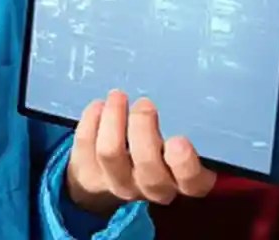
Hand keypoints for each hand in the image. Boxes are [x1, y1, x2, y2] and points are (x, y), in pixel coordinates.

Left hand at [66, 90, 216, 215]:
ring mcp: (120, 183)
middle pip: (147, 163)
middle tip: (145, 104)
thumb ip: (188, 124)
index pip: (192, 181)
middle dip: (143, 127)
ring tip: (119, 96)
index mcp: (185, 180)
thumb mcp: (184, 141)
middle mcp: (154, 188)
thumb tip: (190, 89)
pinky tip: (99, 105)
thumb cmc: (163, 146)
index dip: (184, 163)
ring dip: (114, 118)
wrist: (119, 173)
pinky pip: (86, 146)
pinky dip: (91, 121)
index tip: (179, 139)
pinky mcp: (90, 175)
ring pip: (111, 153)